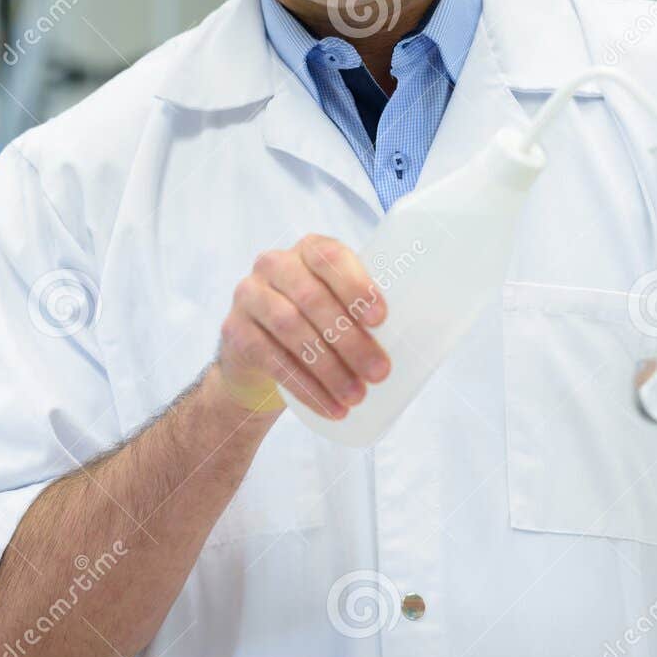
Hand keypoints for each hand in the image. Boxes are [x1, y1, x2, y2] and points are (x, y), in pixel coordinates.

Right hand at [215, 234, 389, 419]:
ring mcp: (249, 295)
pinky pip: (270, 358)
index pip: (329, 256)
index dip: (355, 285)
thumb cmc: (315, 325)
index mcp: (307, 250)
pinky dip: (304, 386)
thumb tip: (422, 338)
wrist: (257, 356)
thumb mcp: (337, 306)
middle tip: (379, 373)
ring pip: (290, 328)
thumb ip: (364, 310)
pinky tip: (328, 406)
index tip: (381, 319)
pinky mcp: (234, 330)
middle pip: (312, 298)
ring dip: (328, 367)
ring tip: (356, 396)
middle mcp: (274, 264)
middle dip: (349, 340)